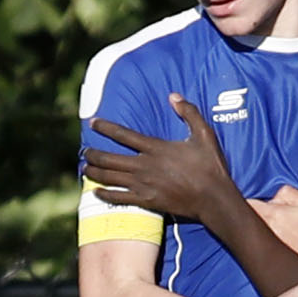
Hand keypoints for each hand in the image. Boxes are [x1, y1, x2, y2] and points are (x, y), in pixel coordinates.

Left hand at [81, 96, 245, 224]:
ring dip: (94, 172)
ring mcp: (144, 185)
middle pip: (109, 158)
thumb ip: (189, 113)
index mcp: (156, 148)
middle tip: (84, 151)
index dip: (105, 127)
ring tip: (85, 168)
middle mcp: (145, 166)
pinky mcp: (146, 201)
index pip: (124, 135)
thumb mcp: (204, 134)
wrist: (213, 198)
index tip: (92, 123)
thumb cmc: (210, 166)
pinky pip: (119, 197)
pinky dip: (104, 194)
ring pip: (110, 177)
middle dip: (93, 154)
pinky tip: (95, 191)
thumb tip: (174, 96)